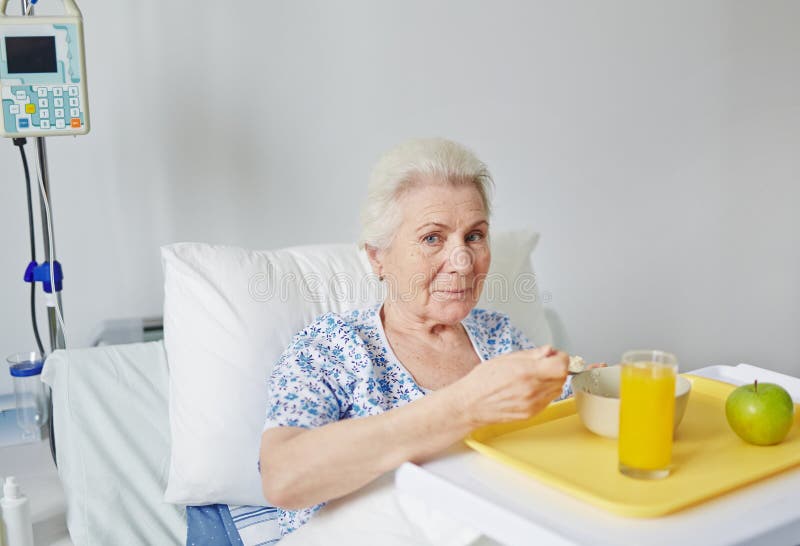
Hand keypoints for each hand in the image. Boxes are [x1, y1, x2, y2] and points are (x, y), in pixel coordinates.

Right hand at [449, 345, 568, 428]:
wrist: (471, 404)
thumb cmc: (483, 380)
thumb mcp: (505, 358)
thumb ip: (531, 354)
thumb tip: (549, 351)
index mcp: (526, 372)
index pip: (561, 365)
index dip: (560, 357)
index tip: (554, 355)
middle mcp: (532, 390)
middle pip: (562, 377)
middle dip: (557, 368)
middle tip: (545, 364)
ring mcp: (533, 404)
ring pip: (557, 389)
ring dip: (552, 380)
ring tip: (535, 376)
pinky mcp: (531, 414)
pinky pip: (548, 400)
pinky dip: (544, 392)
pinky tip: (529, 388)